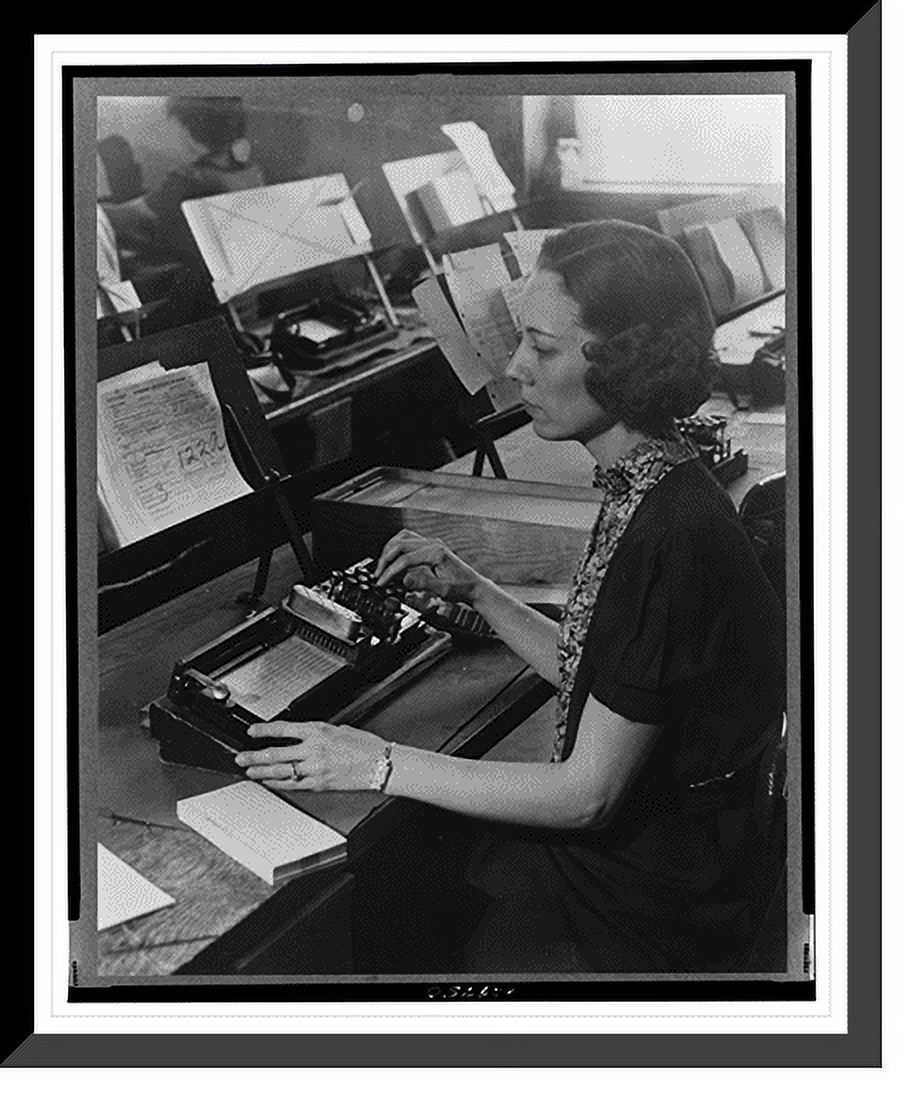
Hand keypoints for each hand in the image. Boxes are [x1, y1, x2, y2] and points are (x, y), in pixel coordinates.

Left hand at [235, 721, 387, 791]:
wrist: (381, 764)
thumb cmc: (366, 746)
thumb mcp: (340, 729)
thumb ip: (320, 733)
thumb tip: (305, 735)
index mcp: (318, 731)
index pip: (284, 729)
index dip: (264, 730)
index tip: (252, 732)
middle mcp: (314, 749)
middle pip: (276, 753)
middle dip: (255, 756)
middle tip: (241, 757)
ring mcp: (315, 769)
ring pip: (281, 771)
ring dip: (262, 772)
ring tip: (250, 771)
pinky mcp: (319, 784)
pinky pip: (293, 785)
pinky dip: (278, 784)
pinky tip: (270, 782)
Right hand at [375, 529, 485, 604]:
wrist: (473, 587)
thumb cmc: (461, 588)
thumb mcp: (443, 590)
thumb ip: (423, 584)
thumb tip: (404, 579)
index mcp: (436, 553)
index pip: (405, 559)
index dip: (390, 571)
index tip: (382, 582)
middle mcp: (433, 544)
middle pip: (400, 544)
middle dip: (386, 559)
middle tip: (378, 574)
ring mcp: (431, 544)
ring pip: (403, 538)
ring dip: (390, 550)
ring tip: (382, 566)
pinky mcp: (430, 547)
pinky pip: (409, 540)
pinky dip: (397, 548)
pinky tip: (394, 560)